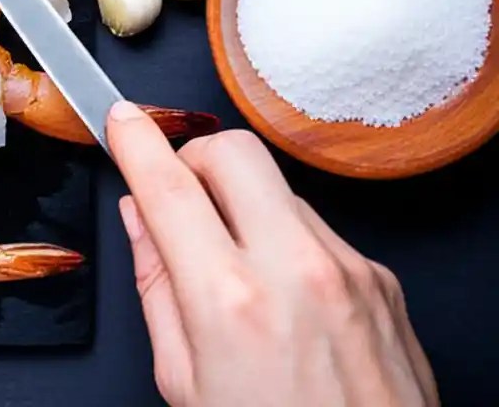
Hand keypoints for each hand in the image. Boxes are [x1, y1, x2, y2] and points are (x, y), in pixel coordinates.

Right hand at [107, 101, 436, 406]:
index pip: (168, 187)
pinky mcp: (381, 277)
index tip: (120, 120)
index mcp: (230, 300)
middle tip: (177, 192)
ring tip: (234, 267)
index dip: (135, 141)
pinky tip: (282, 294)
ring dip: (241, 205)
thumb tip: (140, 220)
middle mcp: (296, 269)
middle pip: (234, 152)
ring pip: (277, 189)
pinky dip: (284, 240)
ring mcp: (347, 268)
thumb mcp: (185, 380)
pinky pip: (317, 228)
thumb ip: (156, 288)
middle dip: (194, 155)